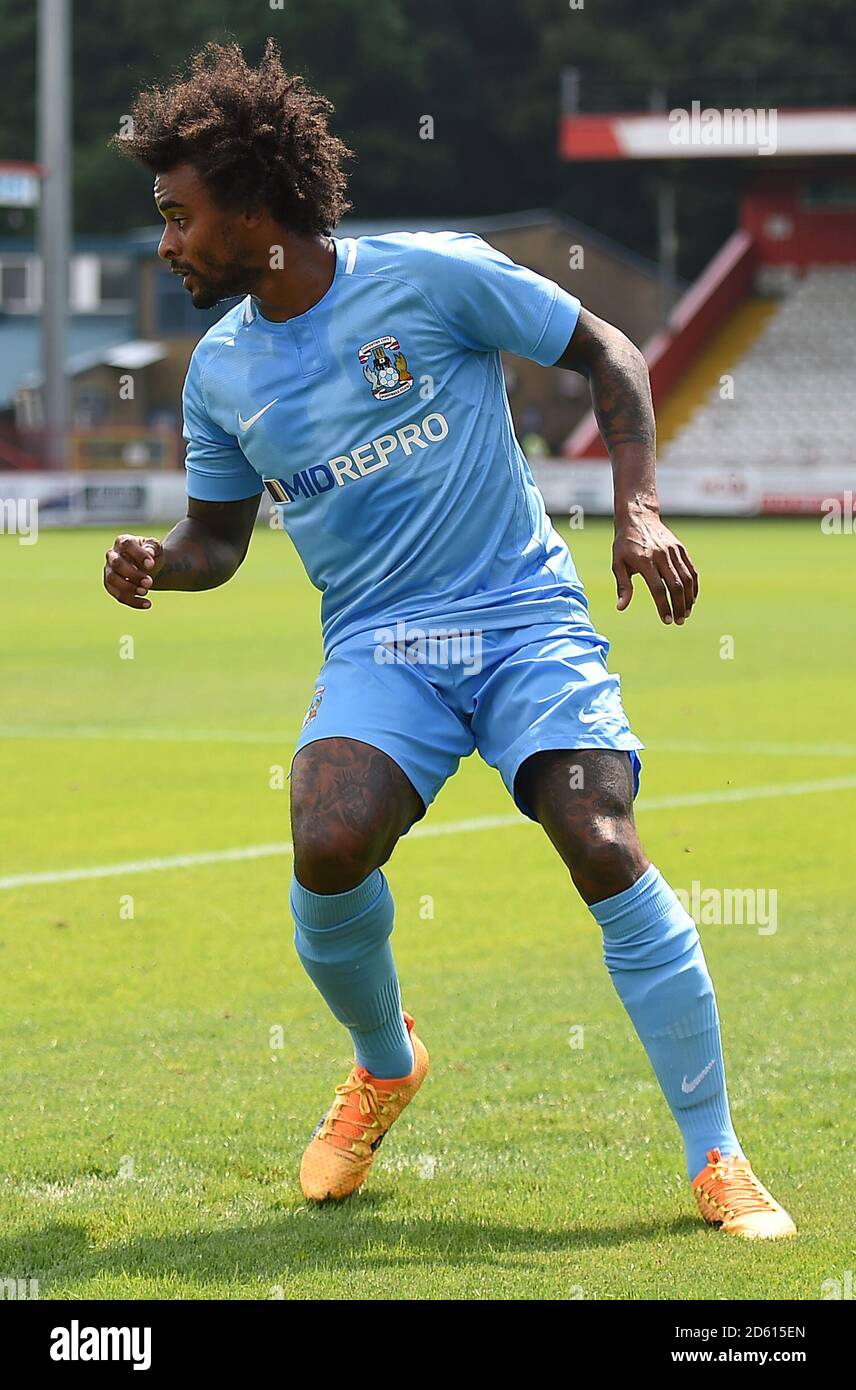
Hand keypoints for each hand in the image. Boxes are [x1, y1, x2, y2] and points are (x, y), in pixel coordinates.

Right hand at [103, 534, 162, 608]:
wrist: (150, 567)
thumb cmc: (151, 554)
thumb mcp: (156, 547)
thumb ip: (152, 547)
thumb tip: (150, 553)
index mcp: (123, 542)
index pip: (126, 545)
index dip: (138, 555)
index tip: (151, 565)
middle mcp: (112, 555)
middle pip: (117, 564)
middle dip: (133, 574)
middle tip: (149, 582)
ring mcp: (109, 571)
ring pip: (112, 580)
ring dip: (129, 588)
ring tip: (145, 592)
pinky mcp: (111, 586)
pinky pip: (118, 595)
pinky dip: (132, 601)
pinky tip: (147, 604)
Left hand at [612, 509, 697, 624]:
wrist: (638, 517)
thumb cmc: (625, 544)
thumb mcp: (618, 564)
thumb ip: (623, 586)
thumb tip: (621, 607)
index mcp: (644, 560)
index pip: (658, 588)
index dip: (664, 606)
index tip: (667, 620)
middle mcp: (661, 555)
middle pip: (676, 585)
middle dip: (679, 606)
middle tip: (679, 621)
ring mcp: (673, 551)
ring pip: (687, 578)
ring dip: (689, 598)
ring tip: (686, 613)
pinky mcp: (681, 549)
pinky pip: (691, 570)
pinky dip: (694, 586)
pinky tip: (692, 599)